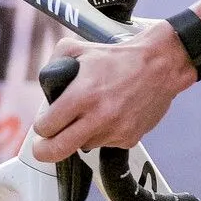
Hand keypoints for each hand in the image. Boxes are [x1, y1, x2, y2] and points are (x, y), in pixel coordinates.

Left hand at [27, 22, 200, 159]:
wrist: (160, 65)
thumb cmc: (119, 58)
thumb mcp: (77, 49)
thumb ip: (53, 64)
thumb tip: (45, 85)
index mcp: (81, 95)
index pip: (44, 128)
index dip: (41, 127)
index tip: (44, 124)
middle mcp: (98, 117)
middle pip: (56, 151)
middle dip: (44, 151)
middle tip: (43, 147)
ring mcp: (115, 130)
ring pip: (83, 147)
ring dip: (80, 136)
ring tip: (92, 115)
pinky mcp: (129, 138)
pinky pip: (106, 144)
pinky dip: (104, 133)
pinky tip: (112, 115)